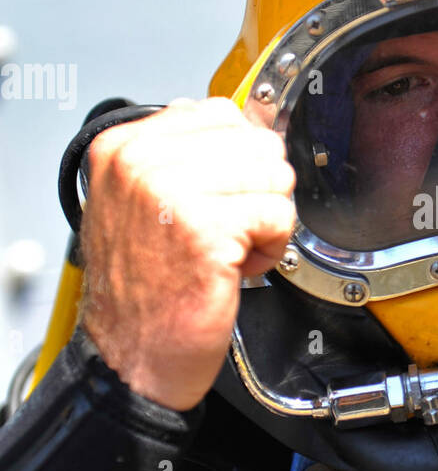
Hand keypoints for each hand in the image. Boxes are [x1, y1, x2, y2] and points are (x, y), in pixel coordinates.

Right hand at [80, 98, 295, 410]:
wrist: (133, 357)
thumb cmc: (144, 290)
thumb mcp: (141, 203)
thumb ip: (182, 157)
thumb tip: (242, 128)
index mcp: (125, 146)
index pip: (220, 113)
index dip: (238, 161)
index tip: (219, 198)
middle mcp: (142, 162)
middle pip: (254, 141)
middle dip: (257, 190)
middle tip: (226, 230)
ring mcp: (171, 191)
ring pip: (273, 175)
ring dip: (265, 219)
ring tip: (230, 248)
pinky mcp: (205, 228)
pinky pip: (279, 214)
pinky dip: (271, 247)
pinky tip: (237, 268)